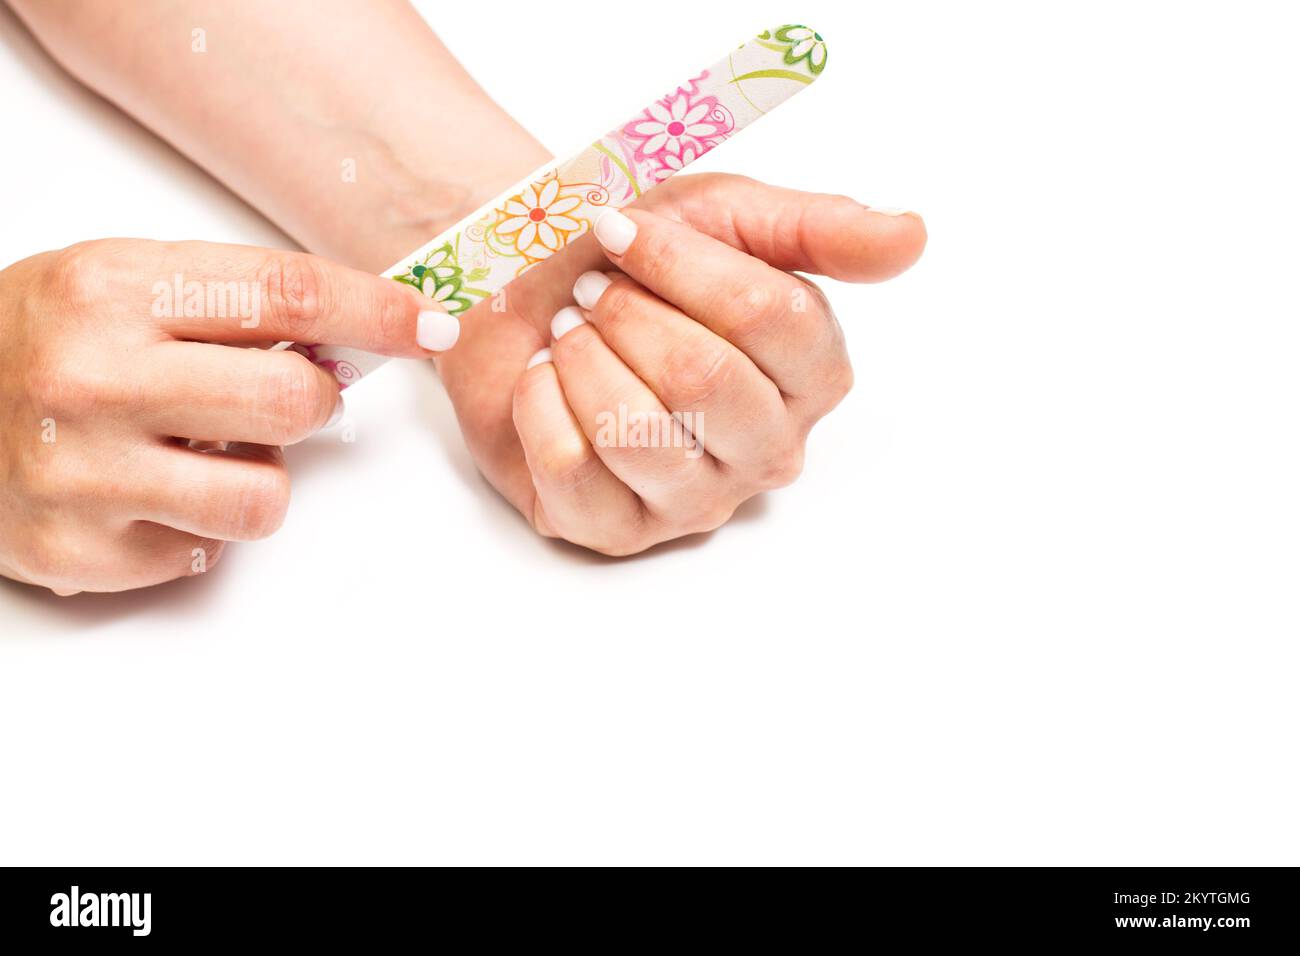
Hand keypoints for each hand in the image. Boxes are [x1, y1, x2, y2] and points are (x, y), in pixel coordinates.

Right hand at [0, 238, 455, 592]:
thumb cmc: (38, 340)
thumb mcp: (120, 286)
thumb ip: (232, 306)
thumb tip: (357, 342)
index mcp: (113, 290)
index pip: (285, 295)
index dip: (376, 313)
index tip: (430, 326)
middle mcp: (93, 378)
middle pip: (293, 401)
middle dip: (312, 404)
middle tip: (280, 397)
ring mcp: (81, 474)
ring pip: (265, 497)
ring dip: (257, 478)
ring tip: (197, 453)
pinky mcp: (76, 552)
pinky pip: (206, 554)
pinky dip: (196, 527)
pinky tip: (144, 494)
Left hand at [434, 173, 925, 553]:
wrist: (529, 296)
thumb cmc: (633, 262)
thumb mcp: (727, 217)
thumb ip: (819, 229)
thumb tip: (911, 237)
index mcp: (812, 375)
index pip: (772, 318)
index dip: (683, 266)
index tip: (622, 228)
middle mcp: (765, 448)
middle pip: (704, 378)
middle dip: (628, 314)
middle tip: (593, 291)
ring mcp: (695, 499)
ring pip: (635, 430)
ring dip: (581, 358)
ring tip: (571, 334)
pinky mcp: (617, 529)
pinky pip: (572, 467)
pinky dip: (540, 403)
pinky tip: (544, 380)